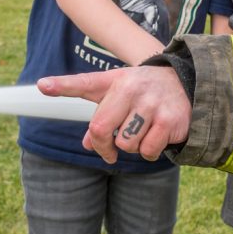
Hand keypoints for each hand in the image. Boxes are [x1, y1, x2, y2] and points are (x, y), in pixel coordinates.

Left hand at [37, 67, 191, 163]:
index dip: (62, 85)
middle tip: (109, 152)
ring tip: (143, 132)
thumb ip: (102, 116)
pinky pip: (147, 151)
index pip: (85, 83)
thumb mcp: (122, 96)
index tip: (43, 85)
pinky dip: (150, 152)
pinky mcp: (168, 120)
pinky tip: (158, 137)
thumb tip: (86, 144)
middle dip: (103, 147)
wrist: (189, 84)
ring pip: (125, 144)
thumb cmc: (146, 92)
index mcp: (115, 81)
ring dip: (132, 147)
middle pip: (100, 129)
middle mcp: (131, 89)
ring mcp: (151, 104)